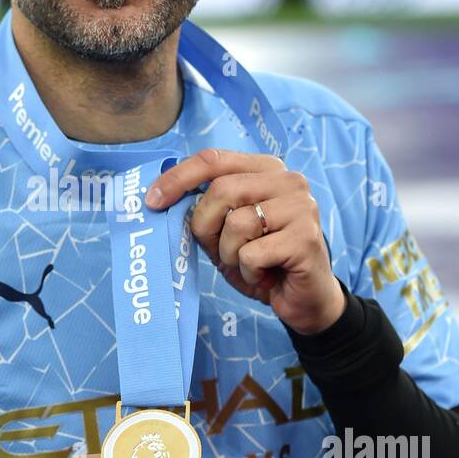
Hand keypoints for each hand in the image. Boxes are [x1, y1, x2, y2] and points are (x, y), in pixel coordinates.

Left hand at [144, 147, 345, 336]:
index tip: (152, 200)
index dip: (178, 178)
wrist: (303, 298)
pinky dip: (248, 271)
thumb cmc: (261, 261)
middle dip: (205, 225)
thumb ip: (205, 209)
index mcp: (266, 169)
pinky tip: (265, 274)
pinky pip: (251, 253)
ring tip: (248, 263)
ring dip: (229, 254)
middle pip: (222, 190)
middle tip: (217, 249)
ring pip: (236, 223)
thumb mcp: (225, 231)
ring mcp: (302, 206)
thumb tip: (160, 197)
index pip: (214, 159)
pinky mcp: (306, 237)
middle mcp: (288, 180)